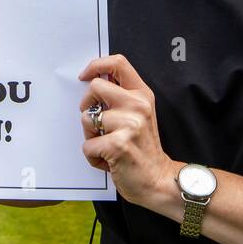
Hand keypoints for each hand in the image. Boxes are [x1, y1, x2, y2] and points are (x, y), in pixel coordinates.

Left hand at [78, 54, 176, 210]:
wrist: (158, 180)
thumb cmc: (143, 149)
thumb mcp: (140, 115)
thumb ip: (122, 97)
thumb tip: (92, 82)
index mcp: (142, 95)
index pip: (118, 63)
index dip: (96, 65)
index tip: (84, 76)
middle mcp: (138, 105)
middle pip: (95, 87)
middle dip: (87, 106)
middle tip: (96, 122)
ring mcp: (129, 124)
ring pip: (86, 119)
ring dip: (91, 137)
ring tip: (108, 146)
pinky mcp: (118, 144)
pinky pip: (87, 146)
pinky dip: (93, 157)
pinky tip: (109, 161)